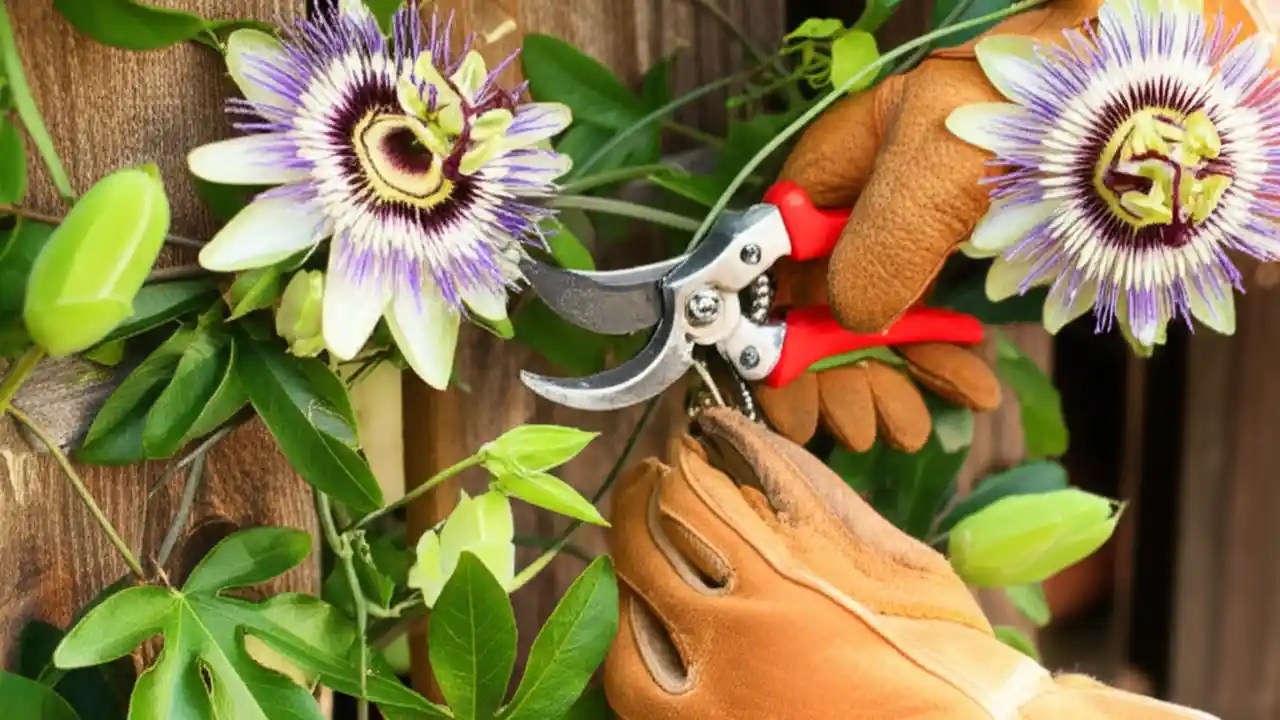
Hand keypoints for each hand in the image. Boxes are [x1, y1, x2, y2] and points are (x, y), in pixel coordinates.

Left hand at [604, 407, 1215, 719]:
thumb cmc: (947, 667)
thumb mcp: (906, 571)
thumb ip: (830, 507)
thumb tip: (764, 451)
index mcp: (791, 573)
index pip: (704, 485)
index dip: (689, 449)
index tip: (693, 433)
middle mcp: (738, 626)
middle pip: (653, 533)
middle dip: (645, 490)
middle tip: (651, 476)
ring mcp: (711, 687)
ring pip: (631, 602)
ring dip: (631, 562)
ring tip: (647, 545)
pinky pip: (631, 675)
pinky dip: (634, 637)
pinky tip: (656, 620)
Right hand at [755, 0, 1266, 449]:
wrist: (1151, 109)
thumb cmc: (1040, 111)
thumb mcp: (947, 162)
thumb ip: (883, 236)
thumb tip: (846, 315)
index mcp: (843, 162)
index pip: (775, 247)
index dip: (769, 316)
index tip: (781, 378)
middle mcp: (867, 204)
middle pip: (813, 299)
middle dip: (825, 369)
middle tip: (851, 424)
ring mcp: (916, 239)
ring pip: (870, 325)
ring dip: (881, 383)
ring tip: (905, 426)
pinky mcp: (964, 269)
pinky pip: (935, 327)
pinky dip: (945, 367)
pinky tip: (972, 392)